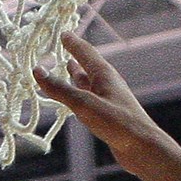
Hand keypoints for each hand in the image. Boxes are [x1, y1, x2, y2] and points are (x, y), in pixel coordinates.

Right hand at [32, 33, 166, 170]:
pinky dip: (80, 93)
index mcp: (104, 75)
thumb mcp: (84, 104)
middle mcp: (107, 84)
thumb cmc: (117, 123)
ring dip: (78, 74)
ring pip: (90, 82)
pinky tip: (77, 98)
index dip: (73, 42)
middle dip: (75, 55)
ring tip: (68, 67)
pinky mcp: (109, 114)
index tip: (63, 33)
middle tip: (64, 47)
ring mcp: (109, 99)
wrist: (142, 148)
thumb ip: (60, 88)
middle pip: (88, 65)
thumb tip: (38, 70)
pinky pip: (90, 97)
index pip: (85, 52)